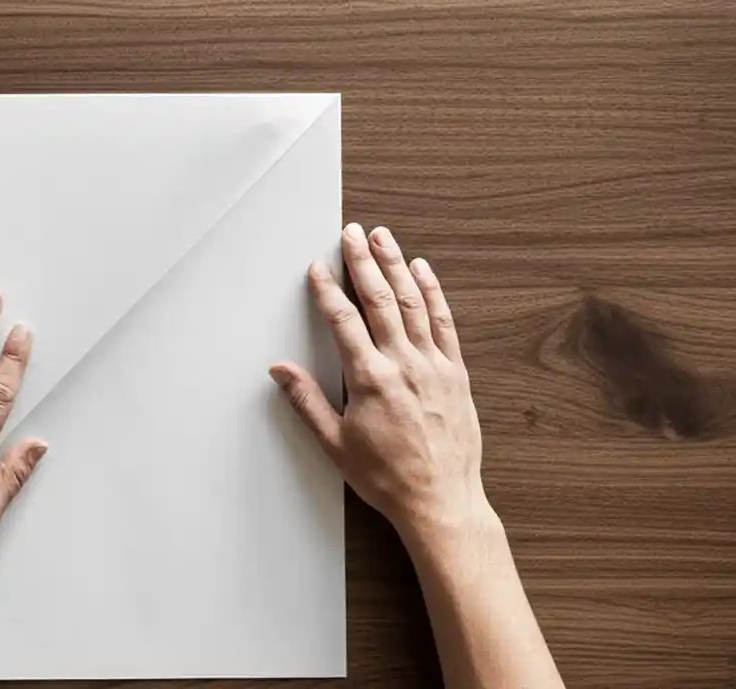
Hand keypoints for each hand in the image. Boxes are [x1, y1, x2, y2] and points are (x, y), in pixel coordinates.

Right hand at [270, 224, 486, 539]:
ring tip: (384, 238)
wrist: (441, 502)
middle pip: (380, 299)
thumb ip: (307, 402)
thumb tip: (280, 372)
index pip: (343, 321)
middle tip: (351, 233)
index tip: (317, 268)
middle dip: (363, 261)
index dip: (327, 290)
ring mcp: (434, 365)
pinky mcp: (455, 373)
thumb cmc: (387, 478)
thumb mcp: (335, 445)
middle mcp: (404, 364)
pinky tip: (423, 272)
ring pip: (413, 302)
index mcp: (370, 380)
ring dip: (397, 265)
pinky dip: (433, 293)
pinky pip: (444, 323)